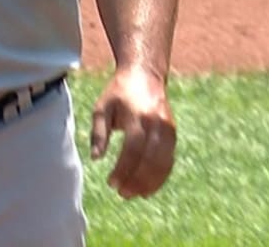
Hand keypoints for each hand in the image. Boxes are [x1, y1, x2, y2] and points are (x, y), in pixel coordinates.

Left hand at [89, 64, 176, 198]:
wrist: (144, 74)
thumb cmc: (118, 92)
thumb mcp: (102, 107)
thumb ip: (99, 133)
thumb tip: (96, 158)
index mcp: (138, 115)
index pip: (133, 149)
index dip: (123, 169)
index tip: (111, 183)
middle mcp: (157, 123)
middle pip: (151, 159)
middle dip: (137, 180)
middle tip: (123, 194)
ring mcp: (168, 128)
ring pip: (163, 162)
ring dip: (150, 182)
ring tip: (135, 194)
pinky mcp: (172, 133)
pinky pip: (169, 159)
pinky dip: (160, 176)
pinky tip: (149, 188)